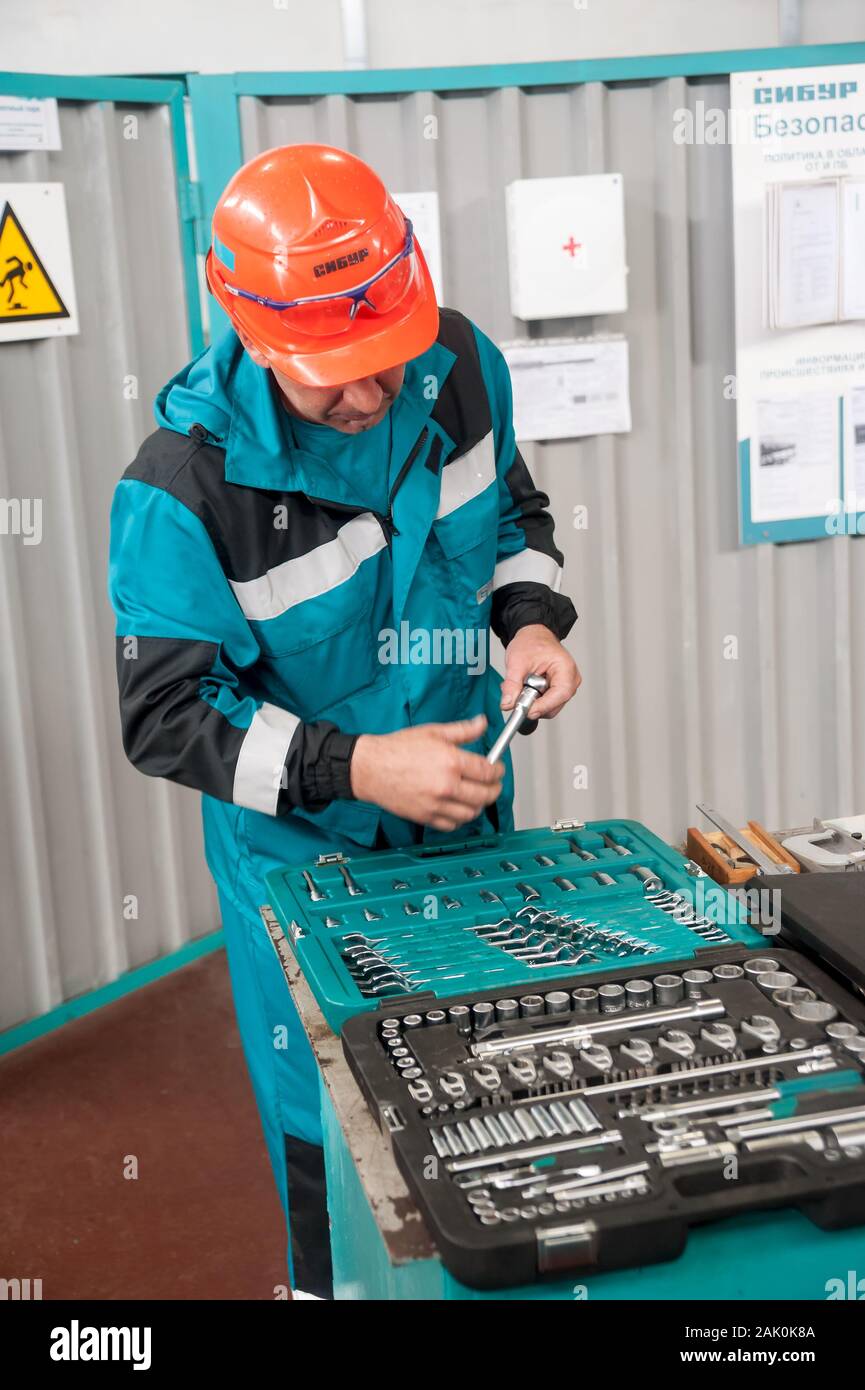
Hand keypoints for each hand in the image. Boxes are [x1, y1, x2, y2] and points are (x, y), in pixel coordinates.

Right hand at [350, 714, 503, 831]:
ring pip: (471, 813)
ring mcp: (436, 804)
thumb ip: (462, 730)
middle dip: (494, 789)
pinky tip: (457, 807)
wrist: (370, 768)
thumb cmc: (397, 749)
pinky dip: (459, 818)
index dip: (498, 771)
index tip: (497, 769)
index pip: (489, 772)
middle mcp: (447, 785)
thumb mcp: (433, 732)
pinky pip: (452, 824)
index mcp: (451, 761)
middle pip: (485, 795)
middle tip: (493, 784)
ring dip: (478, 805)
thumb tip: (482, 723)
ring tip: (476, 796)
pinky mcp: (426, 817)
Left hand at [499, 625, 580, 723]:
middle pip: (554, 705)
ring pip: (549, 706)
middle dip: (534, 703)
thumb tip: (508, 704)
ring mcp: (565, 685)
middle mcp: (570, 679)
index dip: (543, 706)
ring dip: (532, 701)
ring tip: (522, 685)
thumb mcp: (517, 662)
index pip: (560, 695)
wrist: (533, 636)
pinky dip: (534, 699)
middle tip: (517, 694)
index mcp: (566, 669)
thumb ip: (512, 685)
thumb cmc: (531, 642)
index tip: (527, 711)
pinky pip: (546, 702)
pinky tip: (526, 687)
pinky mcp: (558, 690)